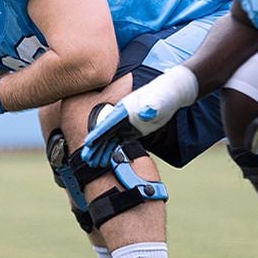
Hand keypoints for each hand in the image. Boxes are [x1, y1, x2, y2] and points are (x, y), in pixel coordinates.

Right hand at [80, 66, 197, 165]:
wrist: (170, 95)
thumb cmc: (164, 94)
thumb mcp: (158, 100)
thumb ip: (150, 105)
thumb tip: (145, 112)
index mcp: (124, 109)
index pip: (107, 122)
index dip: (97, 133)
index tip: (87, 144)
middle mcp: (122, 117)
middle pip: (105, 132)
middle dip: (95, 146)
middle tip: (87, 159)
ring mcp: (126, 124)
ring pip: (110, 139)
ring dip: (102, 150)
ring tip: (94, 163)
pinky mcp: (131, 130)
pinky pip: (118, 142)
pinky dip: (111, 150)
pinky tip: (106, 159)